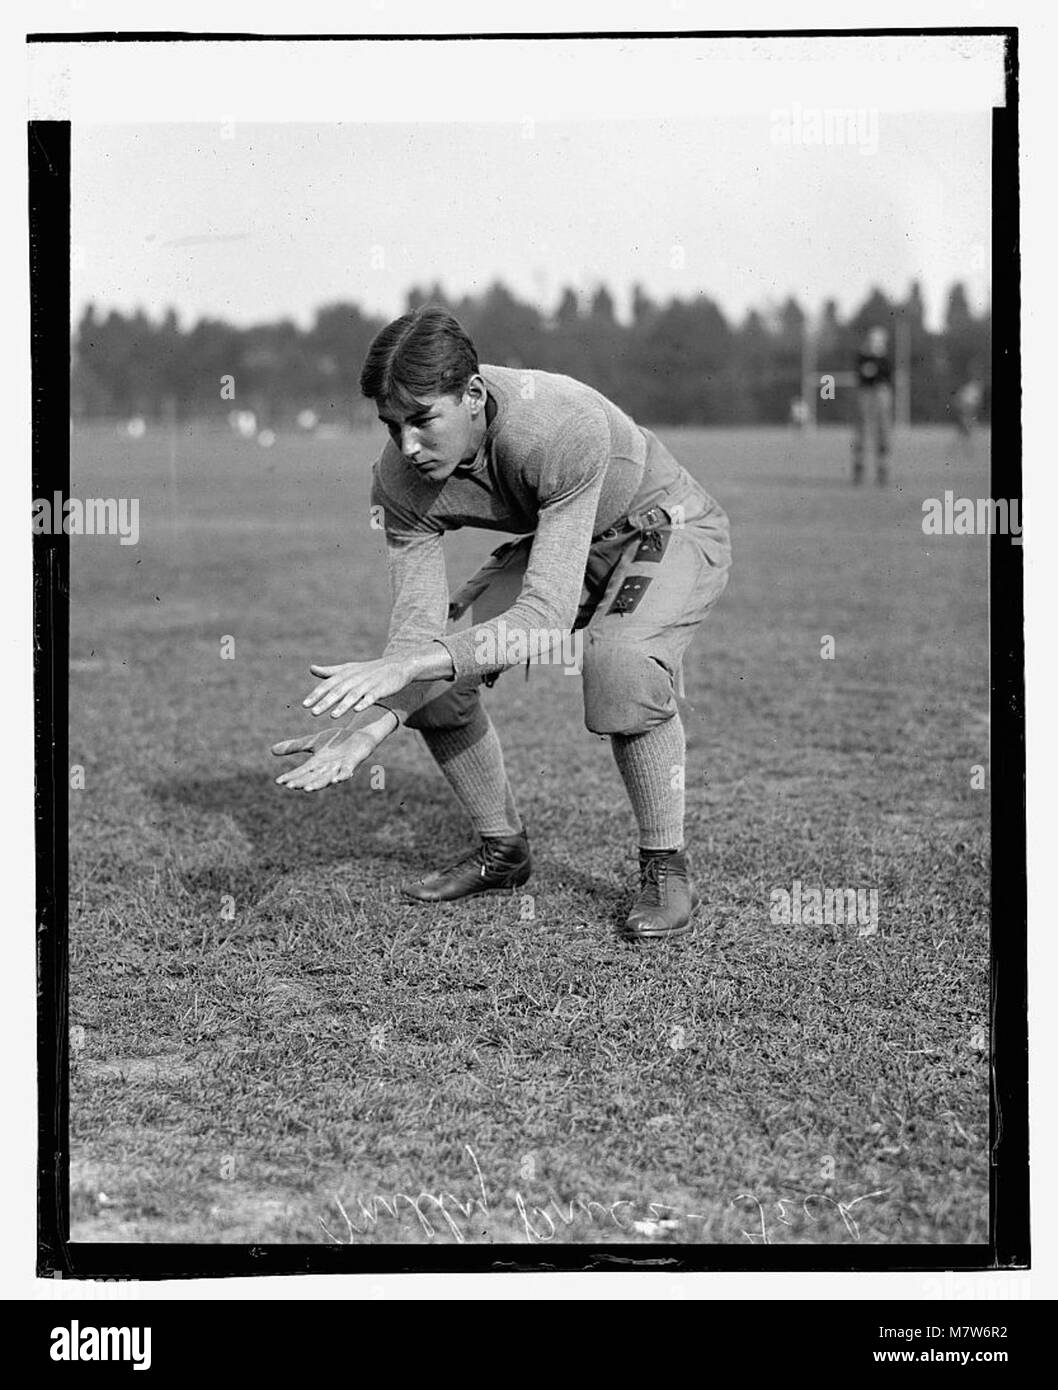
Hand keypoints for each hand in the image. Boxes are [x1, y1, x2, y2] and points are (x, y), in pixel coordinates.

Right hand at [271, 718, 390, 791]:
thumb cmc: (336, 741)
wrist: (358, 734)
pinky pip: (346, 772)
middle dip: (301, 782)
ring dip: (318, 784)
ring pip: (327, 778)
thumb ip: (294, 747)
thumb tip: (271, 750)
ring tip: (307, 789)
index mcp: (316, 764)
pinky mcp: (352, 763)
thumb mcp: (312, 742)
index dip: (291, 777)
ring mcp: (339, 767)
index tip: (278, 781)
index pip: (301, 772)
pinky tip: (335, 780)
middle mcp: (327, 768)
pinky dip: (341, 776)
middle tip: (290, 786)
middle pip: (312, 777)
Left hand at [303, 658, 411, 718]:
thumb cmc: (370, 670)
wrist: (397, 665)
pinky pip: (372, 696)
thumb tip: (311, 668)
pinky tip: (357, 710)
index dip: (316, 694)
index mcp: (346, 673)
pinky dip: (365, 702)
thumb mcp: (349, 668)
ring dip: (343, 705)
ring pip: (354, 695)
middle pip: (338, 690)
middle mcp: (355, 678)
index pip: (328, 684)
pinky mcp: (381, 689)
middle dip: (326, 702)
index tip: (304, 705)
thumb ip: (330, 671)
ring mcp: (369, 683)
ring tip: (333, 716)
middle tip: (313, 713)